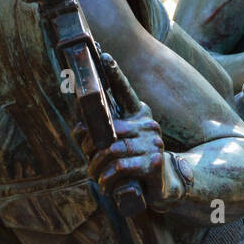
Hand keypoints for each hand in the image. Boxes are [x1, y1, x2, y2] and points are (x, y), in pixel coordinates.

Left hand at [73, 54, 188, 212]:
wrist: (163, 187)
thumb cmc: (135, 162)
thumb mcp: (119, 144)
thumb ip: (102, 133)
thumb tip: (80, 127)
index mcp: (139, 115)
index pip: (125, 91)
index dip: (115, 74)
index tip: (104, 56)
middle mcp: (148, 124)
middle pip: (108, 129)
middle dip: (91, 147)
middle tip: (87, 160)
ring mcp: (153, 142)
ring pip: (112, 150)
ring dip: (97, 166)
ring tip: (95, 176)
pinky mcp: (154, 163)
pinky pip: (120, 166)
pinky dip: (107, 178)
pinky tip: (106, 185)